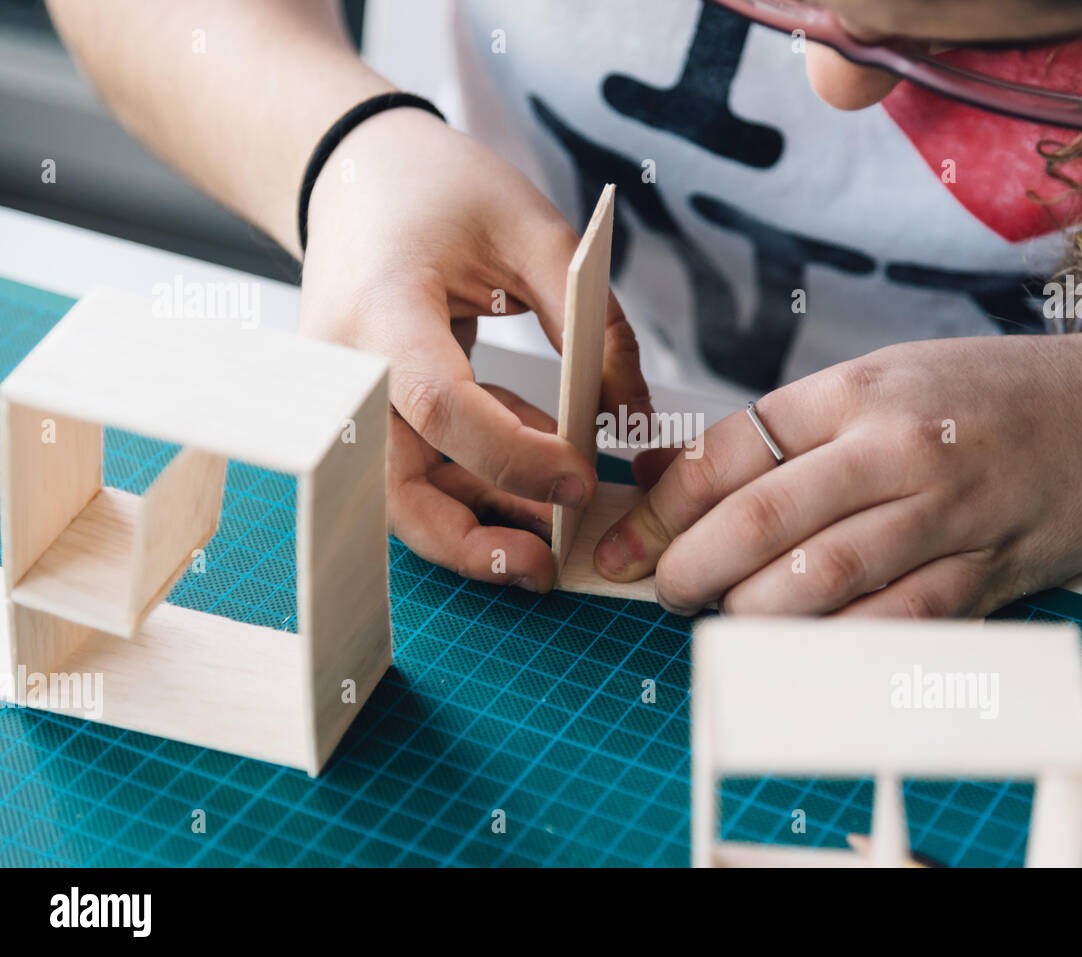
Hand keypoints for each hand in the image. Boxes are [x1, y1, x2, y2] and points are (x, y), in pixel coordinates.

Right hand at [300, 107, 651, 590]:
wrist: (357, 173)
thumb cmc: (437, 186)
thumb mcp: (530, 226)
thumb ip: (591, 319)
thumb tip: (633, 413)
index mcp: (382, 306)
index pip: (440, 407)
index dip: (514, 458)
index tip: (581, 479)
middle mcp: (348, 367)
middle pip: (395, 487)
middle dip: (470, 540)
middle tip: (545, 567)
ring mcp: (349, 396)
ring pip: (405, 492)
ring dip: (482, 516)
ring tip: (561, 515)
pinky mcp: (368, 409)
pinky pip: (421, 462)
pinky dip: (479, 474)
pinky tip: (540, 460)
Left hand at [594, 333, 1081, 616]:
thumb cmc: (988, 397)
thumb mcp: (883, 380)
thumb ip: (789, 433)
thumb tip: (677, 476)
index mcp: (858, 389)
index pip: (731, 450)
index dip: (663, 507)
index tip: (629, 543)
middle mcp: (896, 447)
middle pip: (761, 519)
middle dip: (691, 568)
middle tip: (666, 590)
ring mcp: (944, 513)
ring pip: (817, 581)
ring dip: (749, 616)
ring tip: (723, 620)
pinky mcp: (982, 574)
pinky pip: (889, 627)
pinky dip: (830, 650)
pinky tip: (797, 653)